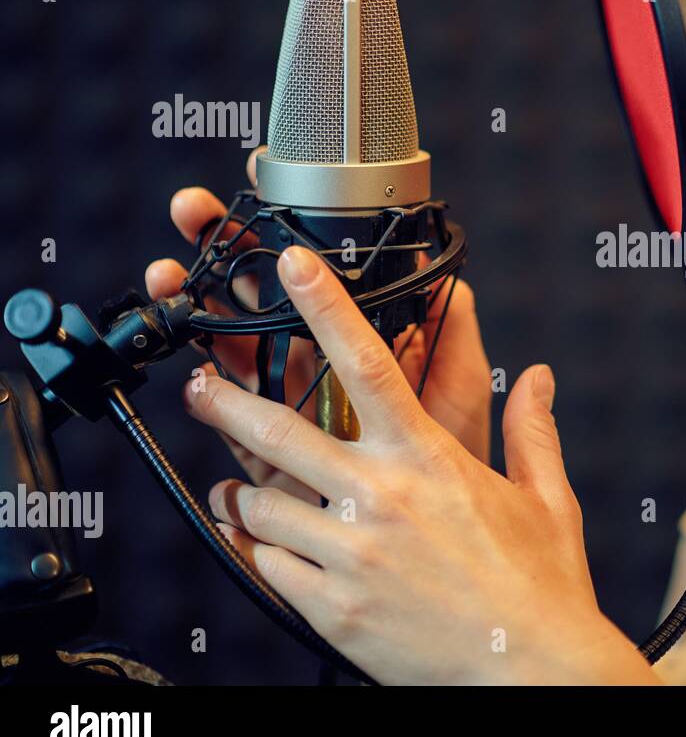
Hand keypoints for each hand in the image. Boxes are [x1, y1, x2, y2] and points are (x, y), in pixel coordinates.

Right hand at [146, 148, 492, 499]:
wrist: (451, 555)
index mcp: (359, 356)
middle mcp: (317, 379)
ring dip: (199, 308)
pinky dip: (209, 398)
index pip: (318, 284)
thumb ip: (454, 332)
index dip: (288, 234)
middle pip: (260, 304)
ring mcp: (290, 419)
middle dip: (222, 252)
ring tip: (173, 271)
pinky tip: (193, 366)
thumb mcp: (462, 390)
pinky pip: (231, 431)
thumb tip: (448, 277)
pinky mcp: (271, 472)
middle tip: (194, 212)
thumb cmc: (462, 473)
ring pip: (233, 355)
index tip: (261, 181)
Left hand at [184, 245, 658, 684]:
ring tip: (237, 486)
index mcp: (429, 460)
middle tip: (202, 388)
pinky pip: (267, 566)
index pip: (366, 363)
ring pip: (261, 503)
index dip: (325, 306)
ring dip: (244, 491)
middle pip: (278, 430)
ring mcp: (350, 554)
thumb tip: (539, 380)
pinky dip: (259, 551)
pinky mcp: (332, 608)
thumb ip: (532, 432)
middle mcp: (381, 498)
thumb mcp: (548, 499)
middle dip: (226, 403)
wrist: (532, 670)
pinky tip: (265, 545)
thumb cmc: (542, 587)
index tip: (294, 268)